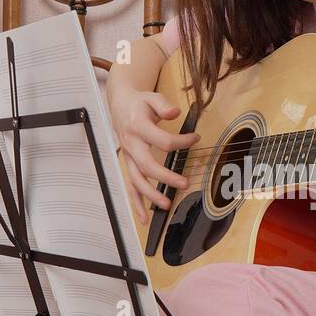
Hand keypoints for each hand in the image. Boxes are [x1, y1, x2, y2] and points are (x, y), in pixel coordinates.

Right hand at [111, 88, 199, 223]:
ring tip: (166, 205)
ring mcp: (128, 157)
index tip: (195, 139)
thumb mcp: (151, 97)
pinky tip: (144, 218)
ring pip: (136, 180)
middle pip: (147, 165)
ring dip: (150, 195)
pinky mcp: (129, 165)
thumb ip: (163, 105)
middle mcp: (131, 144)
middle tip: (184, 183)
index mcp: (138, 127)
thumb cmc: (139, 103)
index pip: (162, 140)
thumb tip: (174, 113)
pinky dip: (137, 204)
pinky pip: (131, 187)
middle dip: (165, 177)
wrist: (120, 105)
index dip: (181, 142)